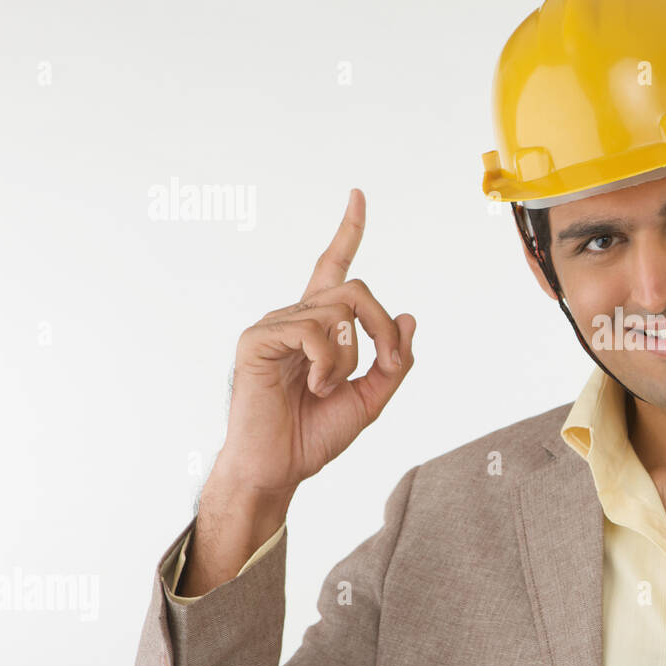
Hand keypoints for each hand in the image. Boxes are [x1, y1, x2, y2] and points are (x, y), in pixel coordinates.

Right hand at [212, 188, 415, 500]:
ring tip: (330, 388)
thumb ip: (395, 361)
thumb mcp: (372, 398)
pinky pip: (313, 331)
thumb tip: (408, 317)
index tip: (357, 196)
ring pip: (339, 311)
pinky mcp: (257, 340)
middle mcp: (295, 317)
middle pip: (355, 289)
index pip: (333, 268)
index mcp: (318, 327)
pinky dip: (328, 363)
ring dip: (351, 356)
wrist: (279, 468)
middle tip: (386, 365)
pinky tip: (315, 387)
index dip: (347, 231)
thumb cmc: (315, 434)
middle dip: (382, 328)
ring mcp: (274, 325)